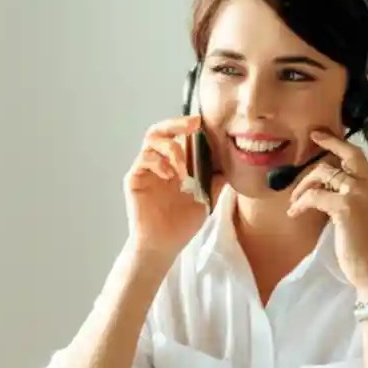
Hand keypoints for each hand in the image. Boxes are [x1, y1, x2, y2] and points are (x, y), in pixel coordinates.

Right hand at [123, 116, 223, 261]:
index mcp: (174, 164)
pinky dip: (158, 162)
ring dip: (170, 148)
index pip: (178, 136)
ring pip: (150, 140)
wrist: (164, 245)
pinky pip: (143, 159)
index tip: (204, 122)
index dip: (188, 126)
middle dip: (176, 123)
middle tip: (193, 124)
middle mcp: (158, 162)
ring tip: (181, 167)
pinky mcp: (134, 179)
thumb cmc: (182, 224)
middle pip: (160, 130)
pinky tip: (169, 175)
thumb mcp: (207, 199)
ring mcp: (145, 170)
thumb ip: (216, 179)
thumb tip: (233, 161)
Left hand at [287, 130, 367, 299]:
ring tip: (294, 202)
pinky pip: (314, 196)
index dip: (337, 143)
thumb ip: (344, 196)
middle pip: (343, 156)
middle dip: (325, 146)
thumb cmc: (362, 246)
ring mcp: (358, 194)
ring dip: (303, 186)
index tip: (320, 134)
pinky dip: (301, 203)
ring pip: (323, 174)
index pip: (356, 156)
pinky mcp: (345, 207)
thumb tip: (321, 185)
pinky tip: (294, 213)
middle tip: (308, 142)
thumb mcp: (357, 214)